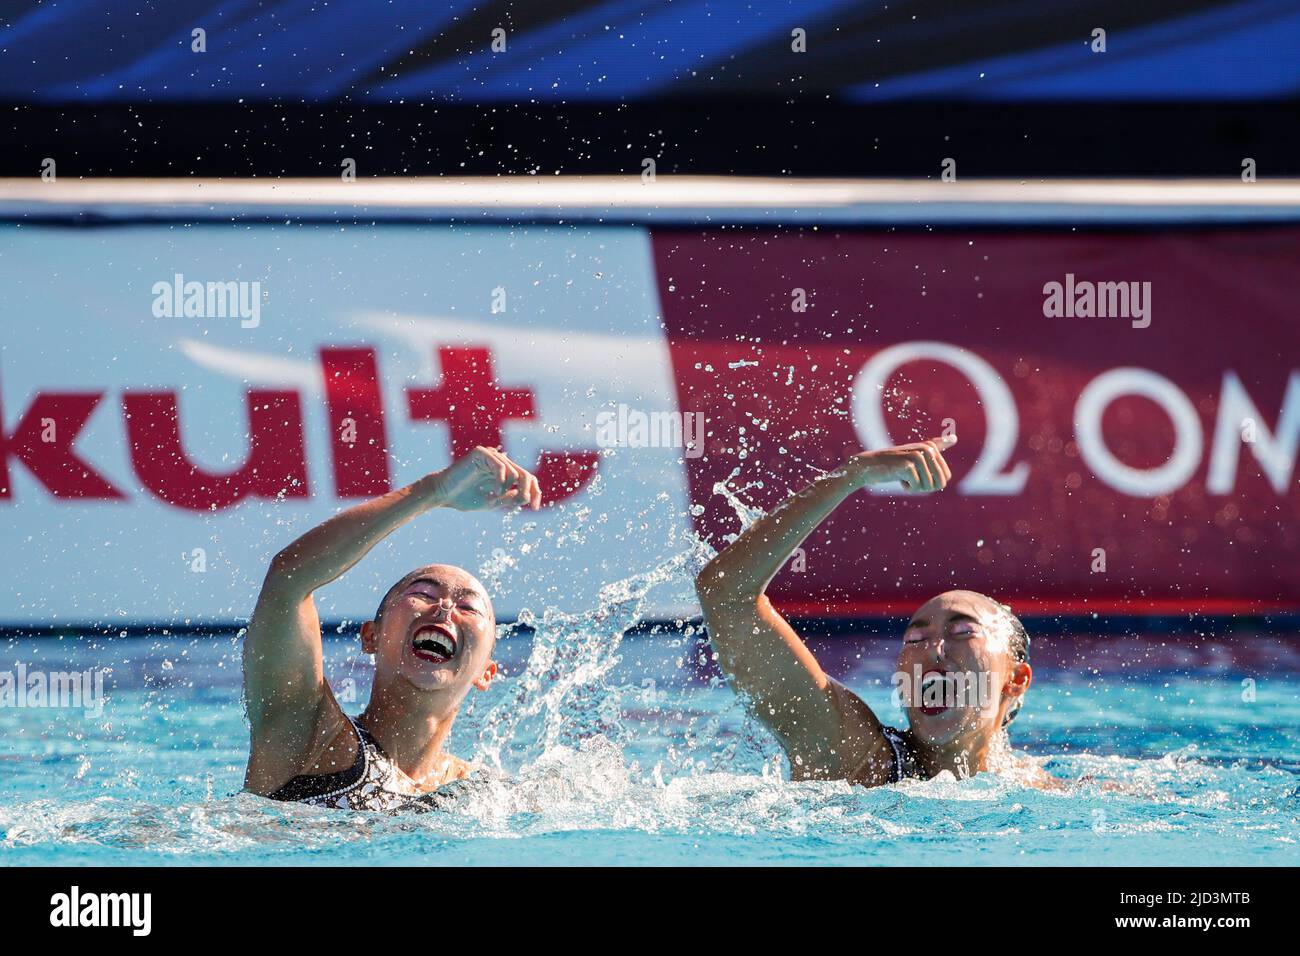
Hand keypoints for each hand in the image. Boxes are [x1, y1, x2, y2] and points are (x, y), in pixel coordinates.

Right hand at [426, 446, 541, 510]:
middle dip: (527, 492)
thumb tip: (526, 496)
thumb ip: (509, 498)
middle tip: (523, 504)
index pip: (528, 478)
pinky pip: (501, 467)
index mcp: (504, 471)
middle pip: (525, 475)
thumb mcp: (493, 502)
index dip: (536, 492)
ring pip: (514, 473)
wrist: (443, 494)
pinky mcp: (482, 453)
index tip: (535, 508)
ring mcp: (491, 455)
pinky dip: (500, 483)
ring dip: (506, 491)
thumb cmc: (465, 498)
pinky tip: (492, 493)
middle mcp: (500, 461)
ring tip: (493, 499)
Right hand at [846, 434, 955, 492]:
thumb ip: (935, 445)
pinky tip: (898, 478)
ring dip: (916, 487)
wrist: (870, 465)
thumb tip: (955, 437)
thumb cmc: (895, 463)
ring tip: (904, 476)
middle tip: (911, 478)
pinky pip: (917, 487)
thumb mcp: (917, 454)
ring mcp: (918, 456)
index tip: (918, 474)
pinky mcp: (909, 465)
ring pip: (929, 486)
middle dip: (926, 487)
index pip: (945, 477)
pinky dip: (908, 487)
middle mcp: (927, 449)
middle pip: (941, 483)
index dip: (932, 482)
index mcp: (931, 447)